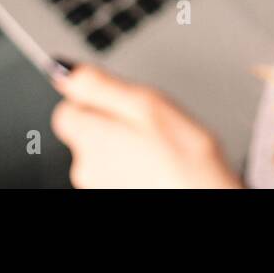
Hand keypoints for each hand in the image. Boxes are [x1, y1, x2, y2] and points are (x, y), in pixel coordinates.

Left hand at [50, 63, 244, 188]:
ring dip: (125, 147)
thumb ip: (100, 85)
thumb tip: (68, 71)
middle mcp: (85, 167)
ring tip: (158, 148)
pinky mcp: (112, 196)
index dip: (94, 101)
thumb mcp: (146, 103)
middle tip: (147, 125)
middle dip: (112, 124)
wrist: (206, 200)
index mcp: (89, 136)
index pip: (67, 109)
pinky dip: (132, 168)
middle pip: (86, 132)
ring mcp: (97, 187)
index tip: (121, 103)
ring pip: (104, 154)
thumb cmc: (184, 159)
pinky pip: (116, 174)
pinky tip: (157, 167)